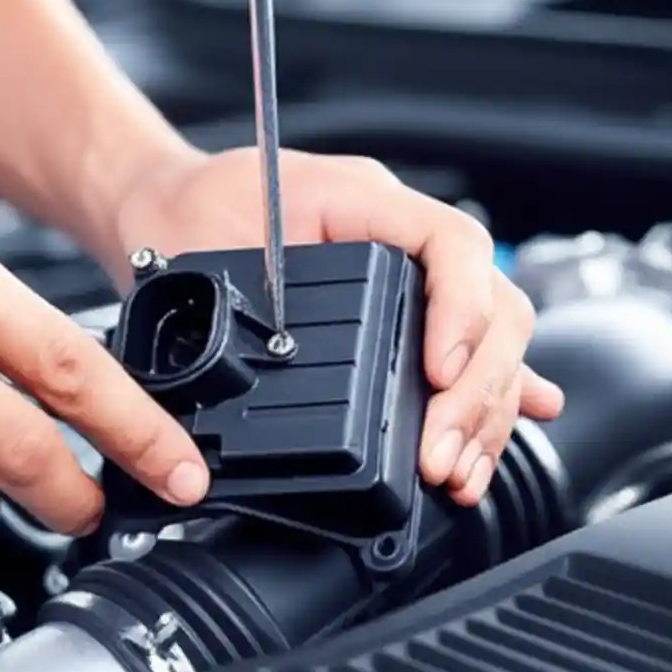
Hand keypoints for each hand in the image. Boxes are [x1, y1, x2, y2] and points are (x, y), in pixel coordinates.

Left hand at [112, 148, 564, 505]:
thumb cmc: (189, 209)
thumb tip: (271, 366)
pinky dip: (487, 401)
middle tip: (439, 455)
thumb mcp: (206, 240)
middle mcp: (399, 239)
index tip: (438, 372)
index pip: (451, 243)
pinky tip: (501, 433)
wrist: (169, 203)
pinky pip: (467, 357)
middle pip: (491, 306)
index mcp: (364, 200)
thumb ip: (242, 291)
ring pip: (491, 342)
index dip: (462, 309)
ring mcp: (408, 279)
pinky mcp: (400, 318)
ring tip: (456, 472)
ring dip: (483, 414)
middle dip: (476, 392)